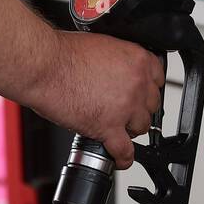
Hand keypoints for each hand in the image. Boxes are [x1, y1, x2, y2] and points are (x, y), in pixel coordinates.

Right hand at [37, 30, 165, 168]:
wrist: (44, 66)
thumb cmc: (64, 54)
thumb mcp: (103, 45)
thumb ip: (119, 61)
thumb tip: (118, 73)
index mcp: (137, 60)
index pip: (158, 79)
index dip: (147, 89)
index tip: (141, 95)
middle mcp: (137, 83)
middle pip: (151, 106)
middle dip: (138, 110)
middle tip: (124, 111)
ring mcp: (125, 107)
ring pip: (141, 127)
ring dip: (130, 130)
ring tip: (117, 129)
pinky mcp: (108, 127)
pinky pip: (124, 150)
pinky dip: (123, 157)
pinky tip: (120, 158)